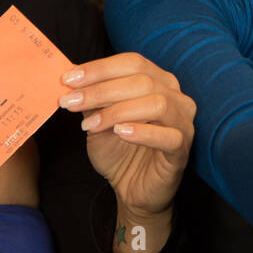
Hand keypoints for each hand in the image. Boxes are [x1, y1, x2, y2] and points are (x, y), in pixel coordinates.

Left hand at [60, 53, 194, 238]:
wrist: (132, 190)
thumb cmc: (120, 151)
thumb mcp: (99, 120)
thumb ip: (93, 100)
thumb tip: (72, 80)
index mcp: (159, 82)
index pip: (133, 63)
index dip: (100, 68)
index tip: (68, 78)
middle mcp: (176, 97)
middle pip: (142, 81)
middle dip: (101, 90)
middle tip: (71, 101)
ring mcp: (183, 122)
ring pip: (157, 103)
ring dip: (117, 111)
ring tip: (89, 125)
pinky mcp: (182, 149)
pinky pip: (168, 136)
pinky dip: (142, 131)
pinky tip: (120, 132)